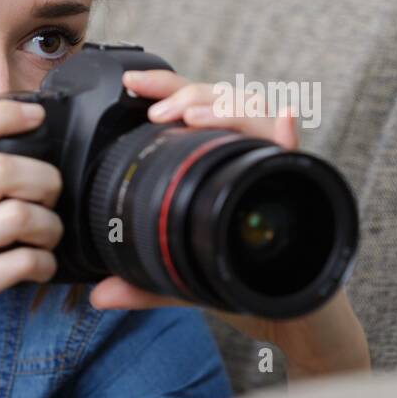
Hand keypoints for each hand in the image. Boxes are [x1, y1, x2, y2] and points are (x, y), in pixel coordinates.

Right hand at [0, 99, 63, 397]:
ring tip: (48, 234)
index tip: (36, 114)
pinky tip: (39, 266)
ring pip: (19, 215)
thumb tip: (8, 148)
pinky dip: (44, 263)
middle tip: (52, 193)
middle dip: (44, 178)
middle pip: (1, 169)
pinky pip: (22, 263)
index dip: (2, 113)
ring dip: (50, 224)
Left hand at [88, 69, 369, 377]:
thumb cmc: (239, 283)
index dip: (165, 87)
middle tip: (158, 110)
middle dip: (189, 95)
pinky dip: (286, 136)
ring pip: (255, 116)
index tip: (132, 81)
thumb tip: (99, 294)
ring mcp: (272, 167)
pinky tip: (283, 121)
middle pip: (222, 100)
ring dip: (225, 110)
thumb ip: (140, 283)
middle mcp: (245, 155)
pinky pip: (295, 157)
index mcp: (213, 162)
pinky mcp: (297, 188)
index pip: (191, 108)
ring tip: (193, 118)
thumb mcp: (180, 281)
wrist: (287, 316)